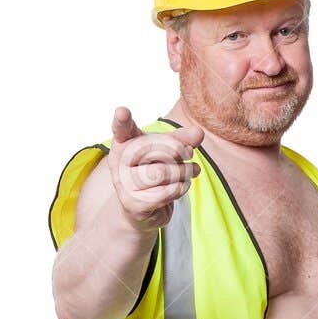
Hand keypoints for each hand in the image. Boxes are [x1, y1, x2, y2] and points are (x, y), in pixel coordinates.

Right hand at [107, 105, 203, 233]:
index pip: (122, 128)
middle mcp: (118, 161)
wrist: (144, 207)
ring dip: (184, 172)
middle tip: (189, 153)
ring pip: (161, 173)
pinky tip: (183, 185)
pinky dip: (181, 188)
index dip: (122, 120)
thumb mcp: (169, 148)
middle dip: (179, 150)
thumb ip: (183, 138)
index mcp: (124, 141)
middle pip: (154, 149)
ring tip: (191, 171)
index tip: (122, 111)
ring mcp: (123, 184)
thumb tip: (199, 133)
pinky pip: (165, 193)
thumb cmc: (155, 168)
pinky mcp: (132, 204)